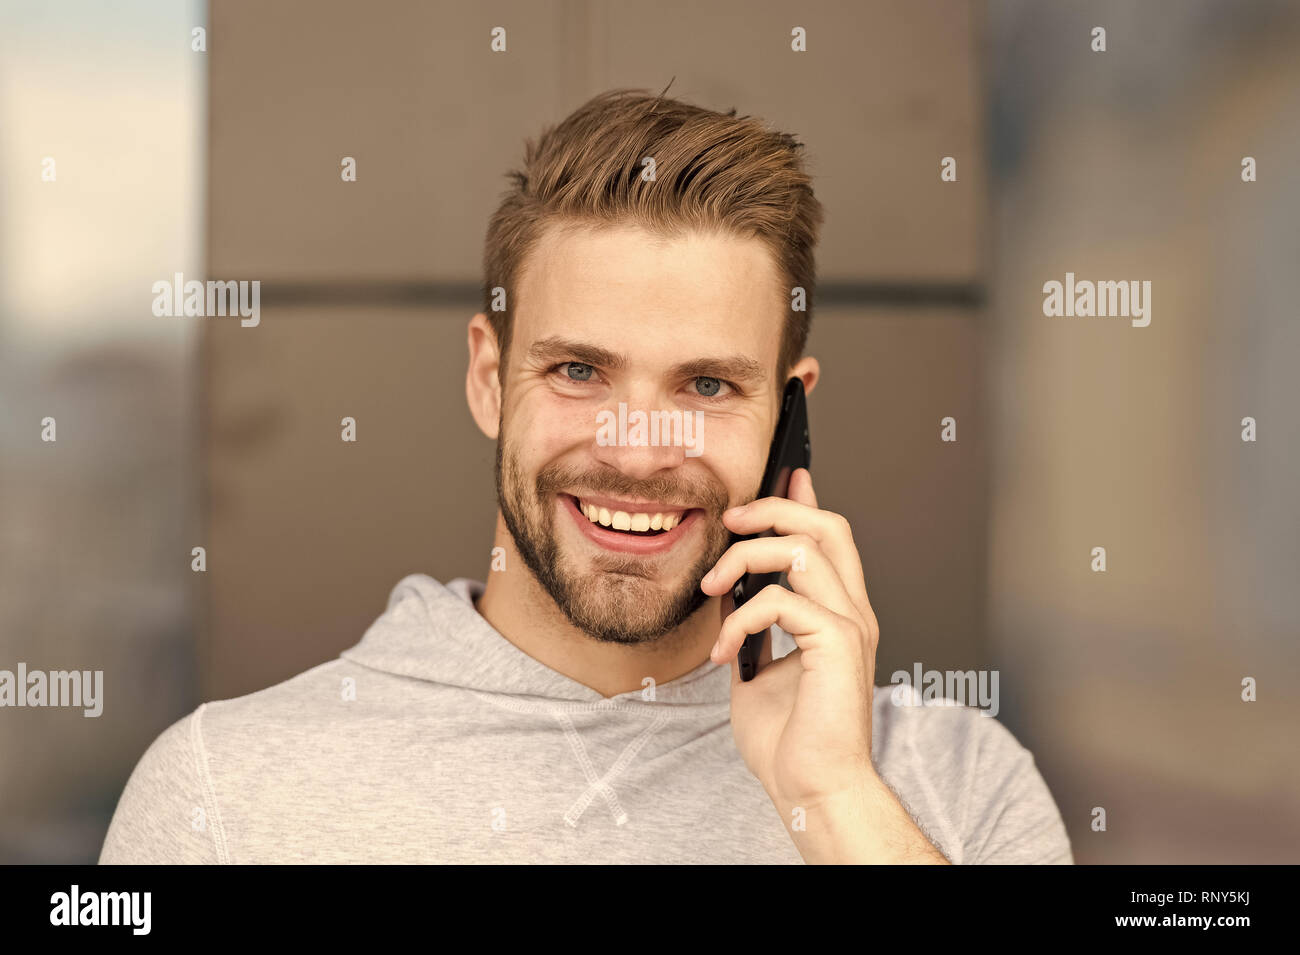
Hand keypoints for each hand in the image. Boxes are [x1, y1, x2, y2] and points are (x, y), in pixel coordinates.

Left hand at [701, 468, 947, 862]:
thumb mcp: (755, 665)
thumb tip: (727, 584)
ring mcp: (850, 625)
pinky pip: (783, 600)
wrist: (812, 787)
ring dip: (746, 556)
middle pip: (826, 526)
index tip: (783, 474)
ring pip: (804, 549)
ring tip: (712, 586)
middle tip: (729, 520)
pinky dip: (741, 617)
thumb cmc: (790, 738)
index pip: (830, 538)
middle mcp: (852, 612)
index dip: (805, 500)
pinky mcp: (838, 644)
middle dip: (773, 509)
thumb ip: (750, 620)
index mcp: (838, 613)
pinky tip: (723, 651)